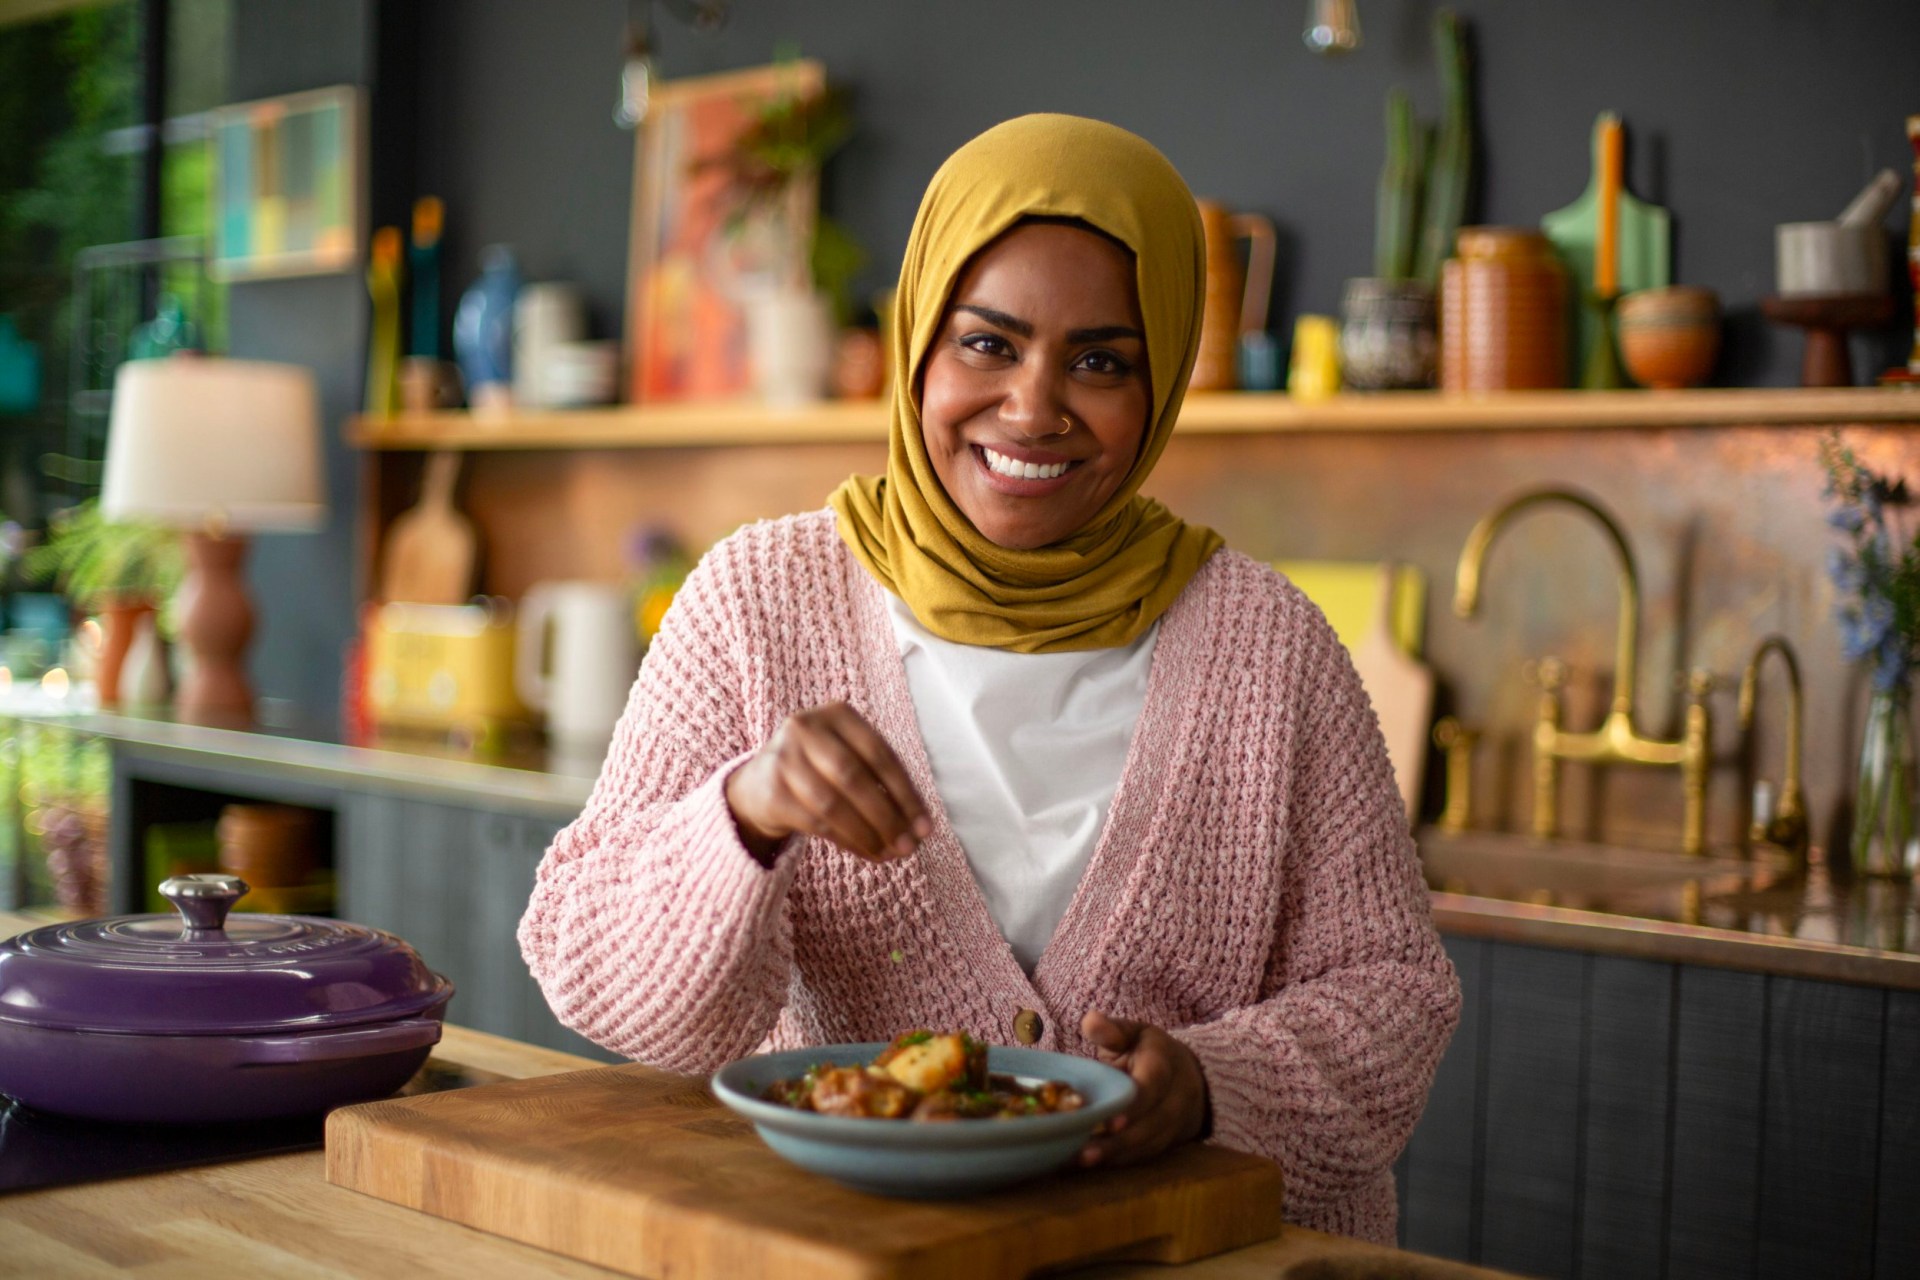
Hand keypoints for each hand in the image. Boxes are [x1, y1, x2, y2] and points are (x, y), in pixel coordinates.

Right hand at [724, 701, 931, 865]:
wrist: (760, 783)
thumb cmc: (823, 769)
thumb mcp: (850, 757)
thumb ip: (882, 782)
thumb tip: (919, 826)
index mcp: (837, 714)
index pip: (879, 753)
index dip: (905, 792)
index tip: (925, 826)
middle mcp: (806, 729)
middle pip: (854, 778)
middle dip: (888, 817)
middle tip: (910, 846)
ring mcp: (784, 759)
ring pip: (834, 804)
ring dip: (868, 834)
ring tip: (891, 854)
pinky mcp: (772, 792)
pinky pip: (817, 823)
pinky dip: (848, 841)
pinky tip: (868, 853)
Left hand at [1078, 1010, 1209, 1168]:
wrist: (1191, 1075)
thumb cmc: (1150, 1051)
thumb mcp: (1134, 1033)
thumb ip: (1112, 1030)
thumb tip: (1090, 1020)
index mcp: (1165, 1064)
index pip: (1153, 1087)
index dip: (1133, 1107)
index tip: (1109, 1122)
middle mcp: (1176, 1097)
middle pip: (1151, 1125)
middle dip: (1118, 1142)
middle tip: (1083, 1152)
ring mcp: (1175, 1124)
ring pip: (1148, 1146)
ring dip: (1114, 1157)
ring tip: (1078, 1161)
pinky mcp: (1166, 1143)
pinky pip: (1144, 1156)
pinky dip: (1118, 1162)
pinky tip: (1088, 1165)